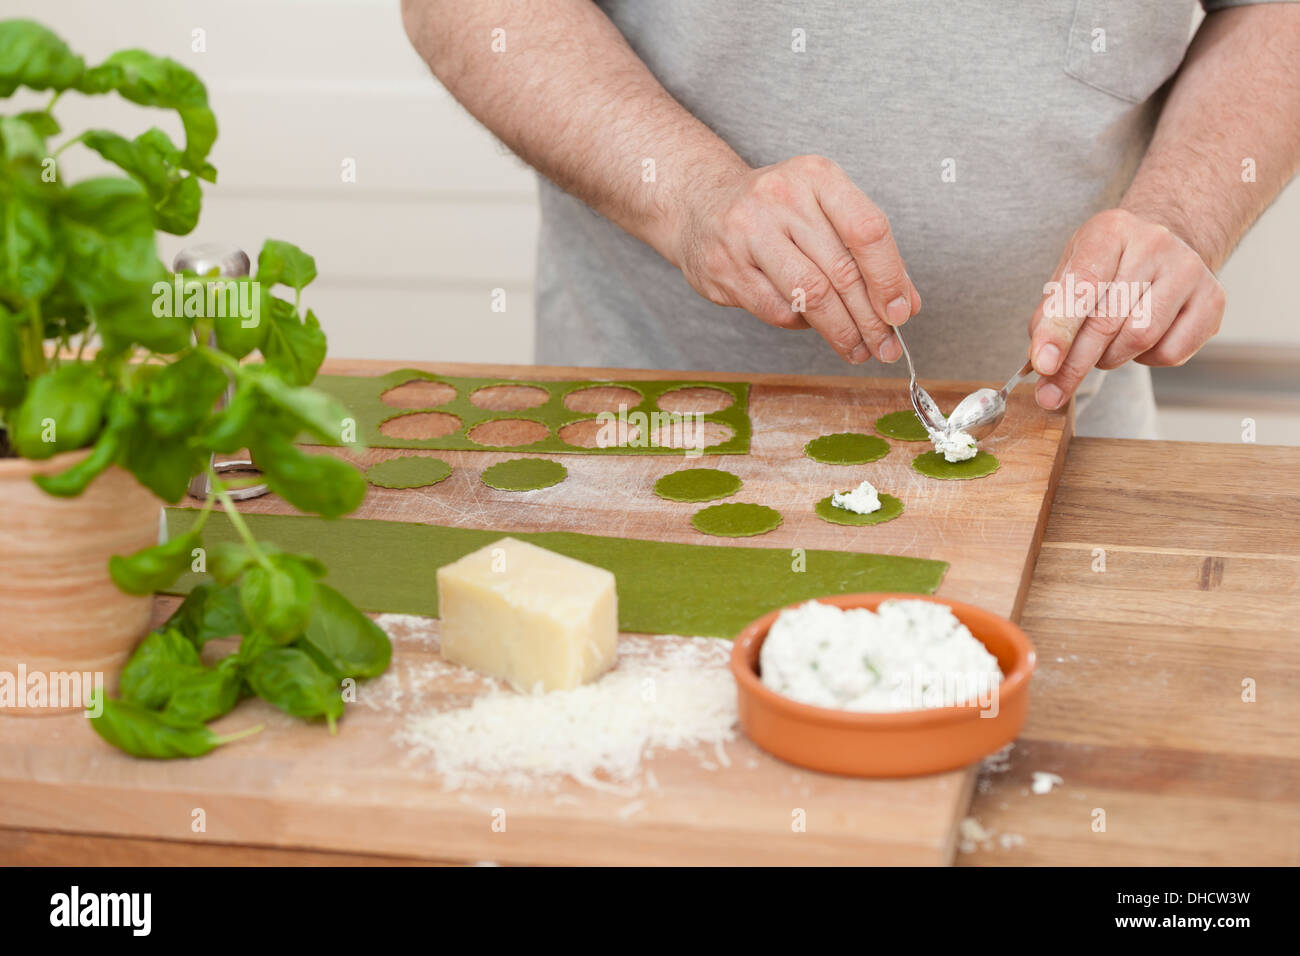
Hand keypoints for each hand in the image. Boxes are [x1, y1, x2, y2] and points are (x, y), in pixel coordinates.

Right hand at [667, 155, 921, 363]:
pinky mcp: (726, 268)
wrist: (701, 204)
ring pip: (811, 296)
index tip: (902, 313)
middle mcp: (781, 198)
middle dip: (870, 318)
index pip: (867, 230)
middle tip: (886, 347)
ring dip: (841, 332)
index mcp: (816, 176)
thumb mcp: (823, 210)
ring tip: (858, 350)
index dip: (889, 278)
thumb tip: (905, 304)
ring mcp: (748, 233)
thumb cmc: (777, 212)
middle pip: (841, 270)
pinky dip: (803, 325)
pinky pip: (778, 310)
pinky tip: (814, 326)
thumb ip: (866, 251)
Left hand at [1029, 209, 1225, 409]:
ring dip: (1109, 358)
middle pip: (1108, 320)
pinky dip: (1145, 360)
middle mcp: (1154, 244)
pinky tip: (1138, 342)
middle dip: (1074, 363)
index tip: (1043, 365)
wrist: (1165, 247)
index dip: (1059, 331)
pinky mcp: (1213, 300)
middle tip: (1051, 392)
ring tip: (1102, 348)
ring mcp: (1189, 270)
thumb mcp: (1069, 273)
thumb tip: (1042, 360)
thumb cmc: (1108, 266)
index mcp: (1111, 231)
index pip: (1082, 287)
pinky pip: (1170, 352)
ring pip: (1139, 339)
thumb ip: (1050, 314)